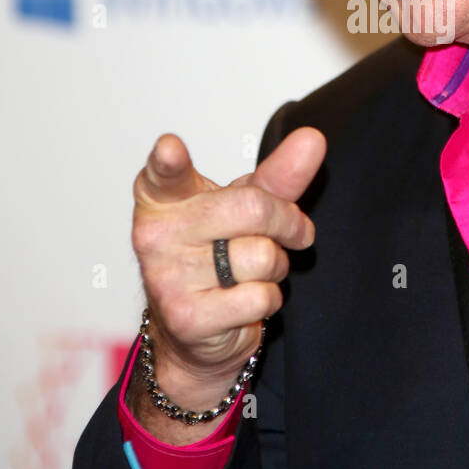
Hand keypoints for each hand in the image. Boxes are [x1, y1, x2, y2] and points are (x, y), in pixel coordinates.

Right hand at [131, 127, 325, 399]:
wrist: (194, 329)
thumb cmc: (216, 254)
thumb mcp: (244, 207)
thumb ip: (277, 174)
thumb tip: (312, 139)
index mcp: (163, 199)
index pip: (164, 174)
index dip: (168, 160)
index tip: (169, 148)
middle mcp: (156, 235)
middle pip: (252, 209)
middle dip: (287, 222)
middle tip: (286, 233)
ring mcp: (167, 277)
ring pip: (262, 256)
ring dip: (275, 267)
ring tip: (250, 272)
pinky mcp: (187, 316)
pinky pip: (260, 296)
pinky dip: (267, 299)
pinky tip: (243, 301)